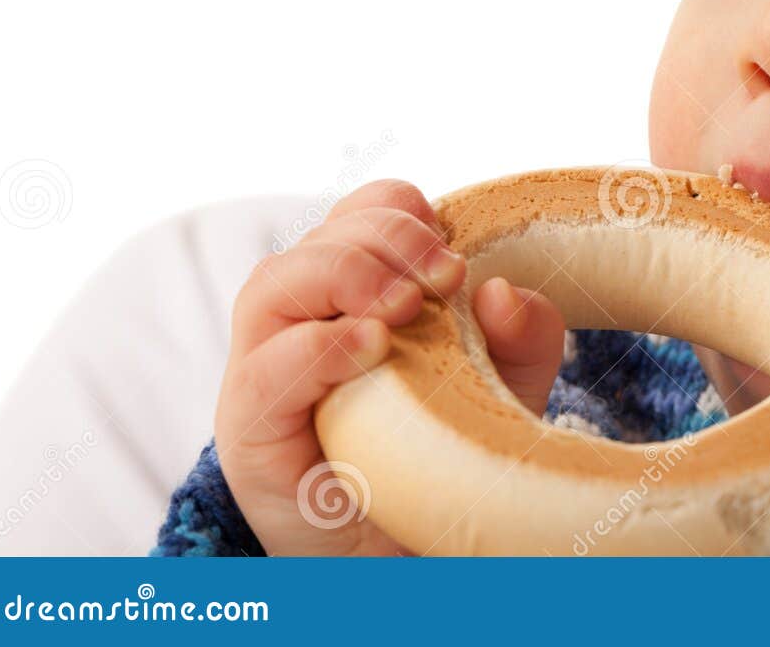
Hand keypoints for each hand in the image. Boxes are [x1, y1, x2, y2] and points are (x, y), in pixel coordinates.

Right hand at [213, 178, 565, 554]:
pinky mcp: (250, 427)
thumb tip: (504, 293)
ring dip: (346, 277)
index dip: (404, 215)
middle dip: (386, 241)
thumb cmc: (441, 454)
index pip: (361, 213)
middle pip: (321, 238)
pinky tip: (370, 348)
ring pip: (275, 283)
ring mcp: (266, 369)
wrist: (397, 557)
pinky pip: (262, 370)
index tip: (455, 256)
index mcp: (353, 292)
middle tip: (444, 277)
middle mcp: (301, 319)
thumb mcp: (502, 391)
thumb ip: (520, 340)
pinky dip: (317, 348)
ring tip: (405, 309)